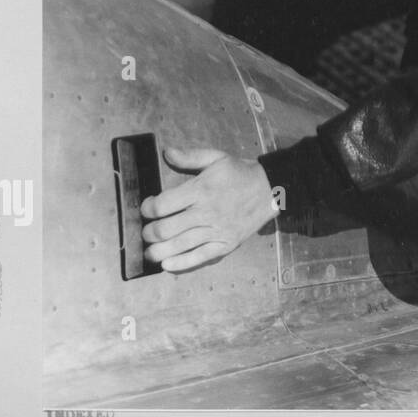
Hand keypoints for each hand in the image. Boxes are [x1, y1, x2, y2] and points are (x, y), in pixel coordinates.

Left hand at [141, 147, 277, 272]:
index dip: (147, 208)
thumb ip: (190, 156)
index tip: (146, 208)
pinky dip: (181, 263)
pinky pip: (200, 257)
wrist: (271, 189)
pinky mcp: (226, 244)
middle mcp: (207, 212)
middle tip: (146, 232)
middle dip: (149, 233)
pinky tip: (167, 264)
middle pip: (166, 229)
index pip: (162, 205)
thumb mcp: (217, 158)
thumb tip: (167, 152)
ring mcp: (217, 230)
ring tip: (150, 251)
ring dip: (158, 251)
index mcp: (201, 189)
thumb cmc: (240, 173)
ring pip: (179, 246)